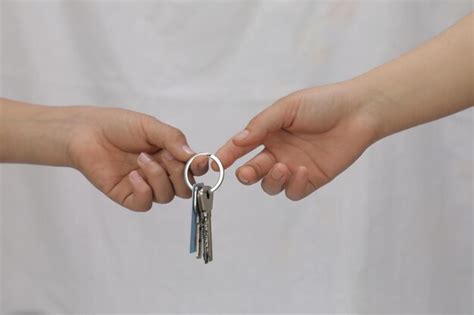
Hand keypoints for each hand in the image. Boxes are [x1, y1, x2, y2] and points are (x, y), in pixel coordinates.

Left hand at [67, 106, 206, 210]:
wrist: (86, 132)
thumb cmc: (119, 125)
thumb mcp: (150, 126)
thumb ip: (172, 139)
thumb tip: (192, 155)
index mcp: (171, 155)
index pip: (194, 169)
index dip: (199, 168)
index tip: (198, 161)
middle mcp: (162, 173)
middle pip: (185, 188)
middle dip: (179, 174)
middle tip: (165, 157)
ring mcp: (146, 186)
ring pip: (167, 196)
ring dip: (158, 177)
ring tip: (141, 159)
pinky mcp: (128, 196)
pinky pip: (145, 203)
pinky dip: (143, 190)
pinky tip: (132, 175)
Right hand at [215, 82, 378, 199]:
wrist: (358, 111)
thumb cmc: (322, 103)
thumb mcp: (287, 108)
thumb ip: (261, 125)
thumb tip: (237, 141)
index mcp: (268, 133)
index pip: (241, 147)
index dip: (227, 155)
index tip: (215, 162)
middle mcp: (278, 152)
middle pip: (253, 171)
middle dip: (246, 174)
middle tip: (246, 172)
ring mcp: (293, 167)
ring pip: (270, 185)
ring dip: (271, 180)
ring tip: (283, 166)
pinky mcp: (311, 179)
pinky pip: (294, 191)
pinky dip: (293, 184)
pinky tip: (301, 170)